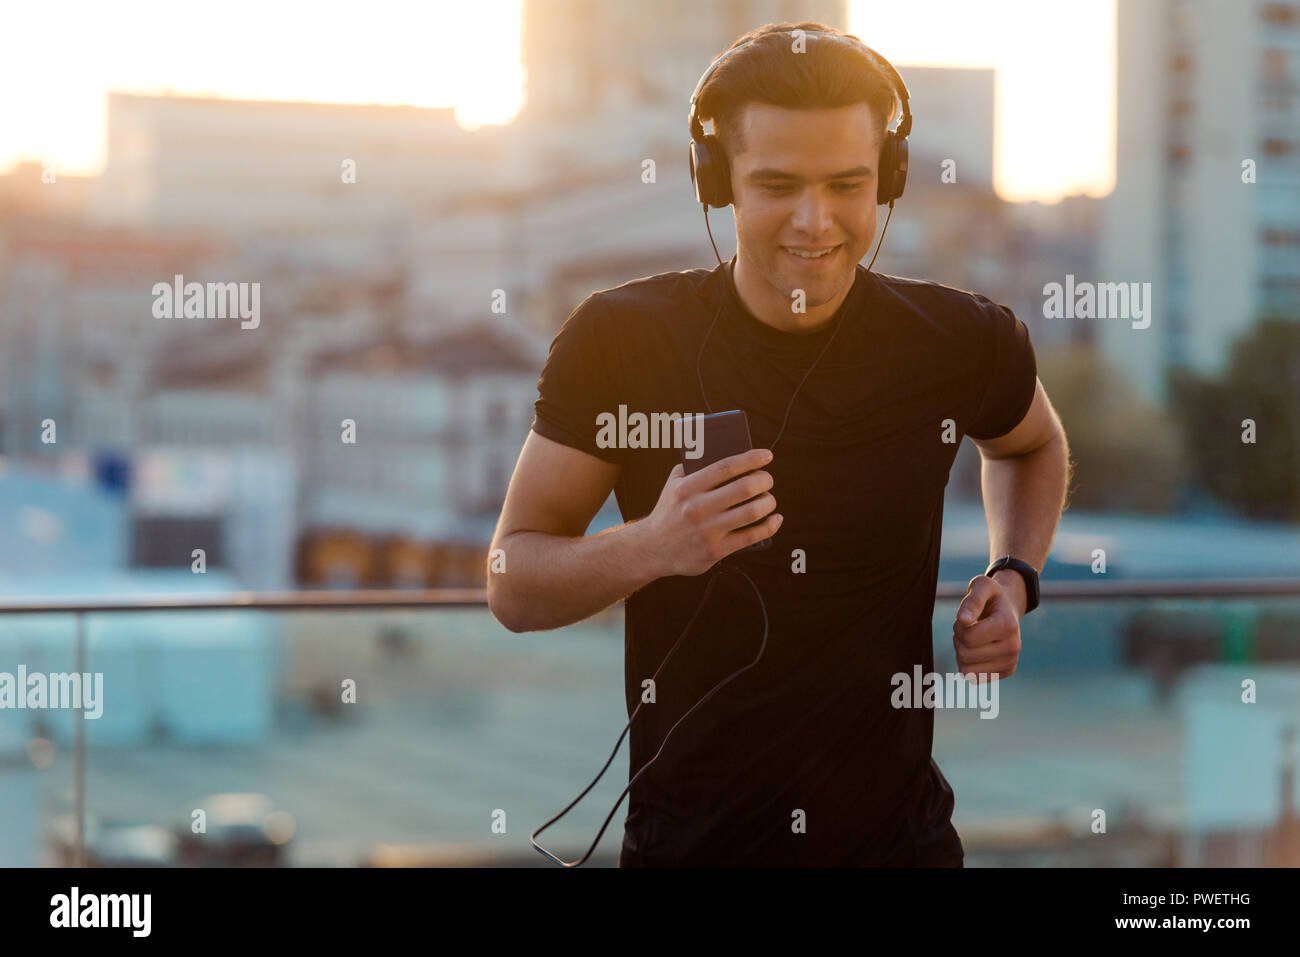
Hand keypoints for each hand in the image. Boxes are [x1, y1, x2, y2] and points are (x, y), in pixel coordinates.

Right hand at [639, 448, 781, 576]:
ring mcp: (707, 531)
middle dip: (764, 480)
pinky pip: (751, 536)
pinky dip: (769, 526)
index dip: (751, 459)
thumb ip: (695, 467)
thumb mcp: (674, 484)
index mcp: (686, 488)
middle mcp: (696, 508)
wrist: (652, 548)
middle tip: (768, 479)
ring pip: (752, 512)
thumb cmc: (670, 510)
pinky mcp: (715, 551)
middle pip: (744, 488)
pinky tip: (775, 519)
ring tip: (770, 499)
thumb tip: (730, 453)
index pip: (726, 467)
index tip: (767, 455)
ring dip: (768, 502)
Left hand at [952, 573, 1023, 681]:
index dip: (958, 627)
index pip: (969, 638)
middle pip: (965, 655)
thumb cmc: (991, 596)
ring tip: (973, 638)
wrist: (1008, 607)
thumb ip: (972, 600)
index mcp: (1008, 625)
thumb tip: (963, 619)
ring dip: (962, 652)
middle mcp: (1014, 647)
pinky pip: (974, 679)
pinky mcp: (1006, 672)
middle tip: (968, 627)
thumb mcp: (981, 586)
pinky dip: (970, 665)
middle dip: (959, 639)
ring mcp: (1011, 661)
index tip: (965, 618)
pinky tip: (979, 650)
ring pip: (966, 670)